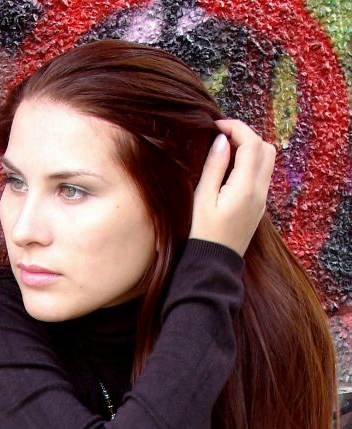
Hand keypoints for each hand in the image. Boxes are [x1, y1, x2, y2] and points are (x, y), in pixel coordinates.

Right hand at [189, 119, 275, 255]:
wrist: (215, 261)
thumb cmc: (203, 232)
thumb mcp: (202, 197)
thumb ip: (214, 166)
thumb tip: (222, 140)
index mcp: (245, 187)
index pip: (252, 143)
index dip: (236, 128)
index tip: (216, 126)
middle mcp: (260, 191)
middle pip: (266, 148)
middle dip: (246, 135)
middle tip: (222, 136)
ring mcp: (262, 199)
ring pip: (267, 161)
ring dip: (250, 148)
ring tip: (226, 150)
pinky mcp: (259, 206)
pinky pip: (262, 175)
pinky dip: (251, 163)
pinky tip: (230, 168)